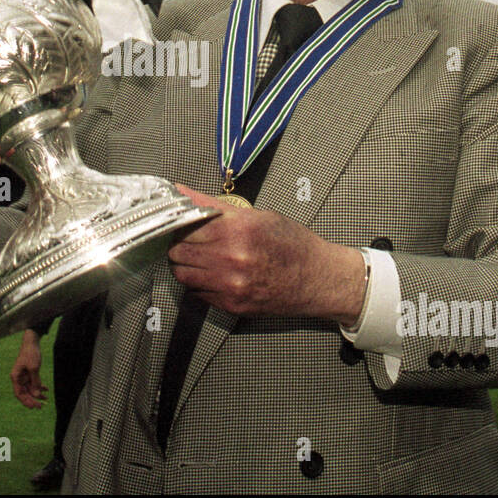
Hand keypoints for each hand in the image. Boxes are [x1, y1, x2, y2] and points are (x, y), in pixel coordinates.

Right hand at [10, 330, 46, 408]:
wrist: (32, 342)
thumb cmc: (30, 354)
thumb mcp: (34, 368)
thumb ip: (35, 382)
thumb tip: (36, 395)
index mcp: (15, 377)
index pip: (19, 393)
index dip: (26, 401)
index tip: (34, 406)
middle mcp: (18, 378)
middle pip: (24, 393)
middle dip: (32, 400)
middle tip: (41, 406)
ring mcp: (24, 376)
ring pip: (30, 389)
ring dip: (37, 394)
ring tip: (46, 399)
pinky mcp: (29, 374)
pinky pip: (34, 383)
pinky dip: (39, 387)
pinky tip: (46, 390)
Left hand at [166, 186, 365, 323]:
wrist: (319, 279)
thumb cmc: (292, 244)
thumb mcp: (258, 216)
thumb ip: (215, 206)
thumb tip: (182, 193)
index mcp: (238, 229)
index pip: (185, 226)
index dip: (180, 223)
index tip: (181, 222)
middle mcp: (231, 258)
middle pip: (178, 251)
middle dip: (179, 244)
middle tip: (189, 240)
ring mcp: (230, 285)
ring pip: (182, 274)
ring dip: (185, 265)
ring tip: (200, 257)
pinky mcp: (231, 305)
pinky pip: (196, 293)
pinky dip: (198, 283)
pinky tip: (213, 274)